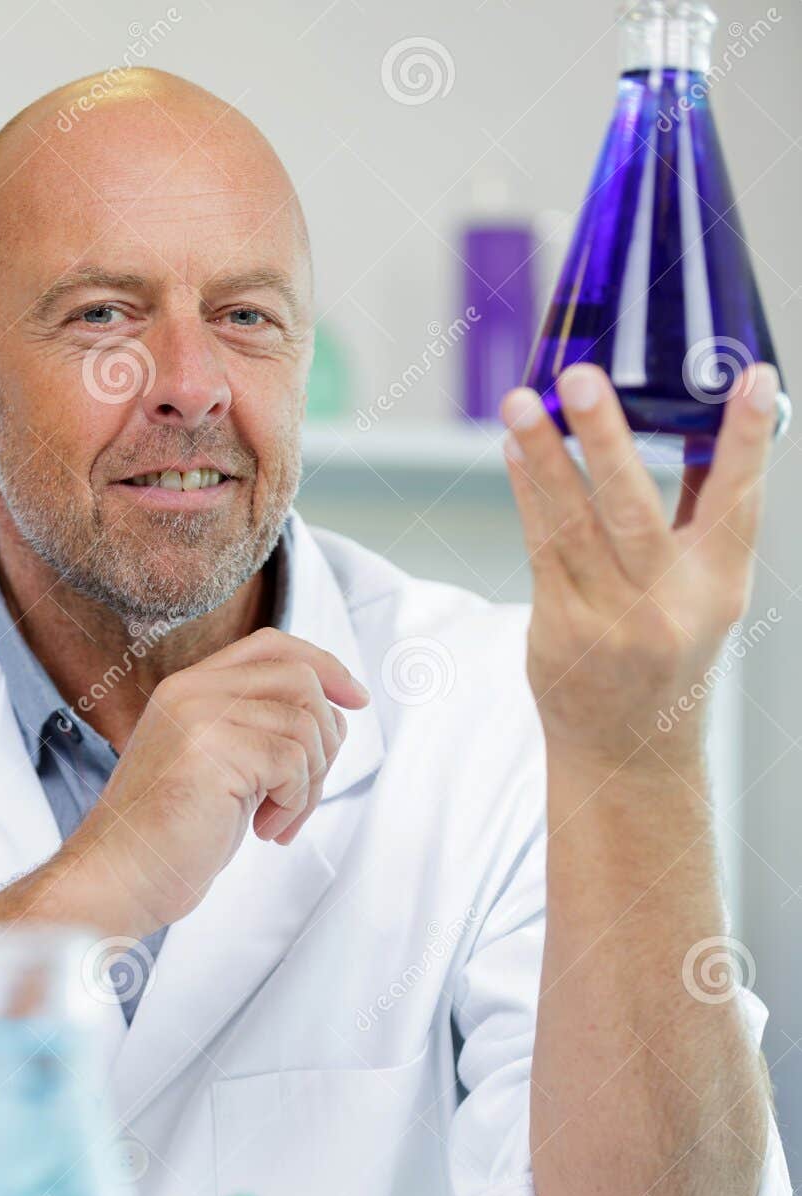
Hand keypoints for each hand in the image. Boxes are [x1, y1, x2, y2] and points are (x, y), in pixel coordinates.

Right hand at [48, 628, 368, 935]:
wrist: (118, 880)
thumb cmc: (169, 838)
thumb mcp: (218, 766)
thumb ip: (258, 729)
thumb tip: (334, 713)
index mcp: (188, 688)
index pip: (272, 646)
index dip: (325, 664)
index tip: (355, 699)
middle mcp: (191, 691)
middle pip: (301, 678)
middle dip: (326, 738)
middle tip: (302, 793)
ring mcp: (199, 717)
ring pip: (306, 723)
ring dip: (309, 784)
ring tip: (278, 821)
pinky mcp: (212, 750)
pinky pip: (294, 761)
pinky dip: (296, 802)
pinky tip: (267, 830)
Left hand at [500, 362, 778, 771]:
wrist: (627, 744)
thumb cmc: (672, 645)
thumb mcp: (713, 587)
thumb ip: (709, 509)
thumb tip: (711, 416)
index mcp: (717, 585)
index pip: (737, 502)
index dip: (746, 440)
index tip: (753, 379)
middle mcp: (665, 603)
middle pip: (634, 511)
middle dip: (608, 440)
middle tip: (584, 380)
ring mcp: (607, 620)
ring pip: (571, 525)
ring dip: (544, 457)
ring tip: (522, 402)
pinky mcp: (558, 627)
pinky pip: (540, 547)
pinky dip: (527, 493)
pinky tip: (515, 449)